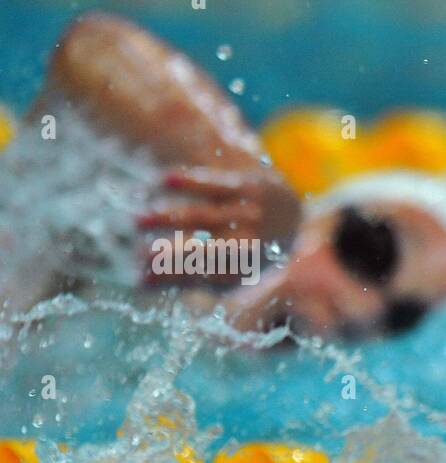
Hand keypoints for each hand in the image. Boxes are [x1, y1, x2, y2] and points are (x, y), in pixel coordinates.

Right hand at [138, 166, 300, 287]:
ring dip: (170, 218)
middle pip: (204, 251)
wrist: (292, 217)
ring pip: (204, 216)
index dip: (172, 276)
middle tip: (139, 254)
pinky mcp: (249, 187)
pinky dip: (192, 182)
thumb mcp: (226, 269)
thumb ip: (186, 276)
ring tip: (137, 221)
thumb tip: (139, 283)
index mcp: (242, 270)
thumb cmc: (246, 251)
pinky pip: (217, 184)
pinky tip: (165, 180)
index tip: (140, 276)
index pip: (201, 275)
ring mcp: (250, 214)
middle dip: (172, 255)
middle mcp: (249, 245)